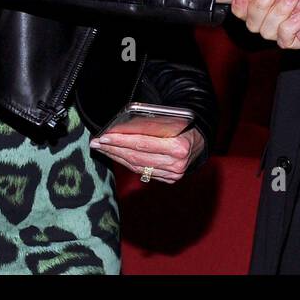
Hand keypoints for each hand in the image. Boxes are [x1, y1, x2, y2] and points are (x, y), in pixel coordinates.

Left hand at [90, 127, 204, 183]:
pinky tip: (117, 156)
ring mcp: (173, 174)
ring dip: (117, 157)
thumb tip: (122, 127)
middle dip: (114, 149)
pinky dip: (128, 163)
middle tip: (97, 142)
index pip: (143, 144)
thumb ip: (153, 125)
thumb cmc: (185, 124)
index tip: (104, 136)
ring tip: (103, 148)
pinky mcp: (170, 179)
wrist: (203, 139)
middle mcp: (177, 164)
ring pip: (138, 166)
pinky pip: (143, 171)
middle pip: (137, 156)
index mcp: (179, 146)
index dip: (121, 140)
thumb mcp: (173, 119)